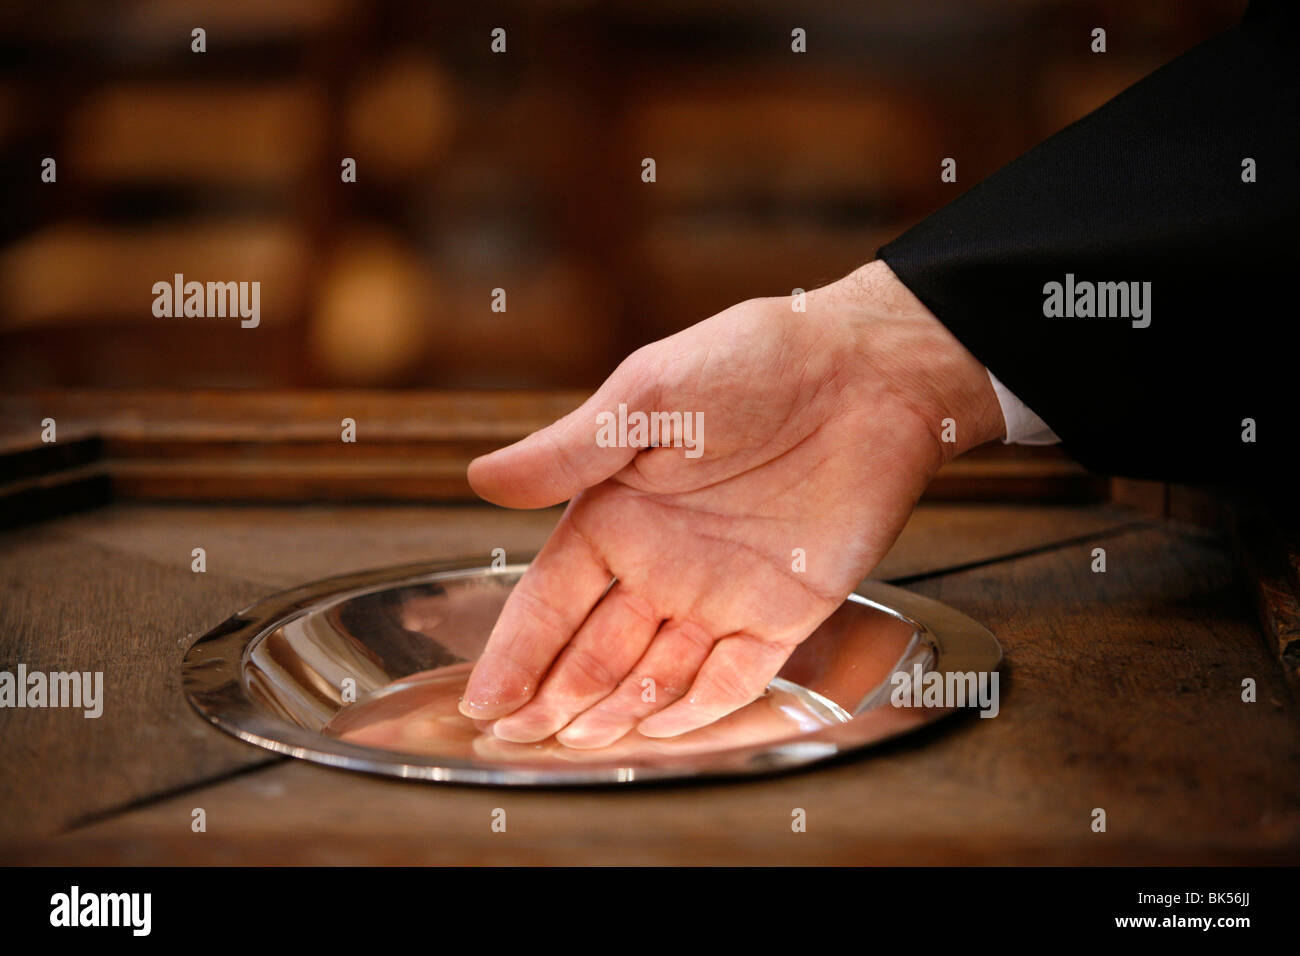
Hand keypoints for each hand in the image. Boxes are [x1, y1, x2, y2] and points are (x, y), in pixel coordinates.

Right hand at [458, 260, 1002, 746]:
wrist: (867, 371)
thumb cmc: (753, 362)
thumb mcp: (649, 397)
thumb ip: (570, 451)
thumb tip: (481, 480)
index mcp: (617, 515)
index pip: (551, 601)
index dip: (515, 653)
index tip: (483, 701)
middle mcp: (662, 563)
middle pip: (594, 650)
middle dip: (555, 697)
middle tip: (518, 741)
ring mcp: (722, 592)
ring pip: (656, 673)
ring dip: (616, 711)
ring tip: (576, 747)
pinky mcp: (785, 610)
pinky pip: (737, 676)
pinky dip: (700, 707)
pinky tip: (662, 731)